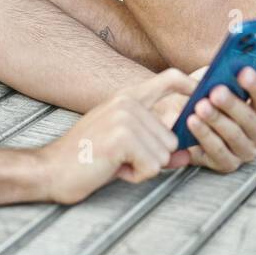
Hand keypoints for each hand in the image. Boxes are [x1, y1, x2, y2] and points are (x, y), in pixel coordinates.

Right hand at [38, 69, 190, 204]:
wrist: (51, 169)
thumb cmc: (87, 157)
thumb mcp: (125, 147)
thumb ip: (157, 147)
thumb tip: (188, 154)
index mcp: (127, 98)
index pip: (169, 78)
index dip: (191, 85)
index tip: (204, 90)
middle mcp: (128, 102)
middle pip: (172, 137)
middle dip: (153, 157)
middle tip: (122, 157)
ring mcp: (125, 118)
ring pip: (164, 154)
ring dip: (144, 167)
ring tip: (116, 162)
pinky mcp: (122, 138)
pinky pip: (152, 166)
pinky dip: (136, 176)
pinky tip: (114, 168)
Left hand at [151, 66, 255, 173]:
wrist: (184, 116)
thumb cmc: (208, 96)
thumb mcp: (219, 79)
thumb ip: (230, 71)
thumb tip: (236, 59)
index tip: (243, 71)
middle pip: (251, 120)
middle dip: (233, 104)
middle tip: (216, 91)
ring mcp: (245, 151)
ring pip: (234, 136)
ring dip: (217, 120)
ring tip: (200, 105)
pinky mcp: (227, 164)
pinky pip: (218, 152)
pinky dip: (205, 136)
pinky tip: (193, 121)